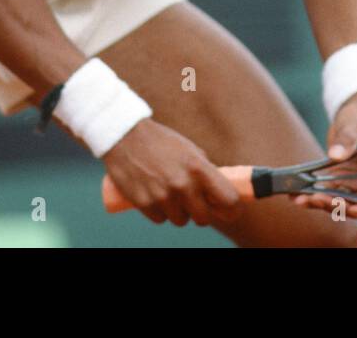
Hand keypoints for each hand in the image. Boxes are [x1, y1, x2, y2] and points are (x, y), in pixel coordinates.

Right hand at [101, 119, 242, 226]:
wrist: (124, 135)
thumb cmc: (161, 142)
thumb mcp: (190, 151)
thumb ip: (205, 172)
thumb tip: (219, 195)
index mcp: (199, 168)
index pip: (228, 199)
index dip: (232, 210)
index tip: (231, 212)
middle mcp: (183, 184)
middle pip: (204, 218)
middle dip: (200, 212)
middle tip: (193, 203)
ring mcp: (163, 196)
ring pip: (181, 221)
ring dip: (178, 212)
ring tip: (168, 192)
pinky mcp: (145, 203)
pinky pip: (160, 219)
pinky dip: (159, 211)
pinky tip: (153, 194)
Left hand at [294, 91, 356, 221]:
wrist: (352, 113)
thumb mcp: (355, 126)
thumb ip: (347, 141)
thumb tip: (335, 155)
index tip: (353, 210)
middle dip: (337, 206)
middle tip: (317, 199)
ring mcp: (353, 183)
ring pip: (339, 202)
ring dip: (321, 203)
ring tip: (301, 198)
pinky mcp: (337, 180)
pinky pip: (326, 192)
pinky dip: (312, 195)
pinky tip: (296, 195)